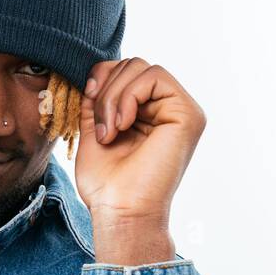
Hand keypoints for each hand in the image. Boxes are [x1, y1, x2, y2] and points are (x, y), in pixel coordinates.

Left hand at [73, 58, 206, 263]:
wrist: (120, 211)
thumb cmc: (107, 183)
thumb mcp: (94, 129)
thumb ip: (98, 98)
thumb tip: (96, 71)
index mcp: (150, 112)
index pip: (126, 71)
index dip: (101, 78)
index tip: (87, 102)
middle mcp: (169, 109)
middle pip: (133, 64)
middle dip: (106, 90)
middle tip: (101, 129)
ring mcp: (182, 110)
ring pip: (142, 67)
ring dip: (113, 97)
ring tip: (109, 132)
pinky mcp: (188, 114)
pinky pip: (154, 77)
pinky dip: (129, 96)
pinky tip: (123, 125)